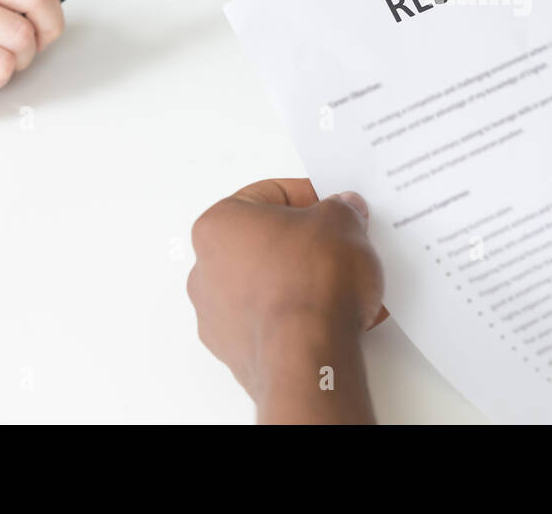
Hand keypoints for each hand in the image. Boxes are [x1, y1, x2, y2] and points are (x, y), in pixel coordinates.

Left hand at [188, 178, 384, 416]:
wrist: (309, 356)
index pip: (270, 195)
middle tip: (341, 244)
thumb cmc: (312, 285)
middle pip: (266, 242)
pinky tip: (333, 316)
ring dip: (303, 280)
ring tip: (345, 285)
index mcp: (219, 225)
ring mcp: (216, 315)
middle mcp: (206, 269)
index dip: (312, 197)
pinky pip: (272, 321)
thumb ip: (341, 209)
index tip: (335, 209)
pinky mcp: (235, 351)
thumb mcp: (343, 221)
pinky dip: (299, 315)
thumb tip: (342, 211)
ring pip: (269, 283)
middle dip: (306, 243)